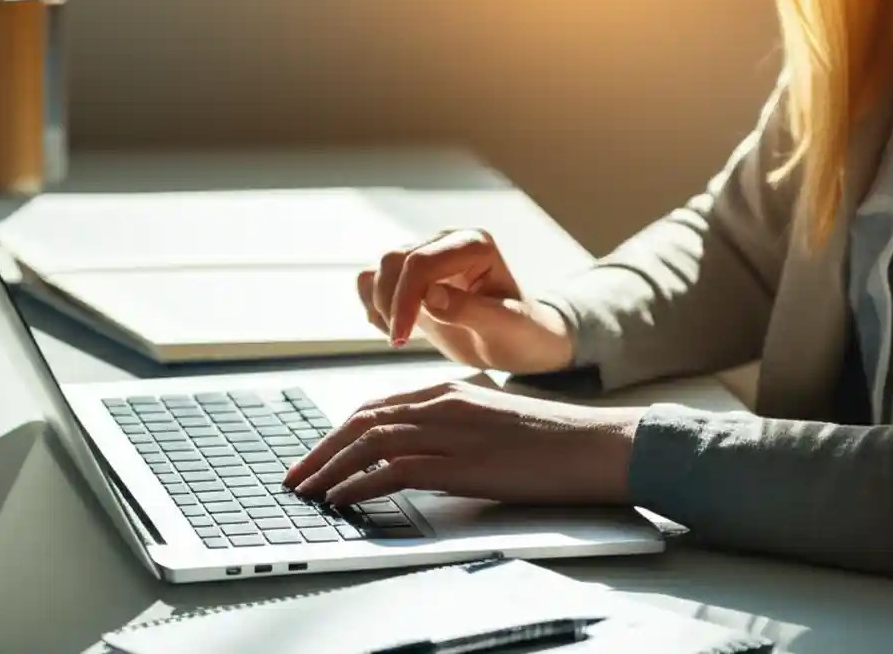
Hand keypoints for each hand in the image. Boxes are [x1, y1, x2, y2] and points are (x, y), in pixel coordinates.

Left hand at [283, 380, 642, 505]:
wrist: (596, 444)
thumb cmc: (553, 441)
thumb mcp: (492, 423)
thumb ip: (453, 430)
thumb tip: (419, 458)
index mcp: (449, 391)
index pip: (377, 407)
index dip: (339, 433)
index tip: (318, 455)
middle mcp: (443, 404)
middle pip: (362, 422)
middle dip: (322, 450)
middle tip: (296, 475)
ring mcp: (451, 431)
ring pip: (369, 443)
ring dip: (330, 469)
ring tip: (307, 492)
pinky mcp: (462, 462)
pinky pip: (393, 470)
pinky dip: (360, 485)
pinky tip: (342, 500)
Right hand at [357, 228, 574, 373]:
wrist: (517, 342)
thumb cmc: (520, 333)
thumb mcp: (505, 327)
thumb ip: (469, 310)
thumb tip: (429, 296)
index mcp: (474, 245)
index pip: (421, 263)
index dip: (405, 300)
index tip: (402, 339)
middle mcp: (446, 242)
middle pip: (393, 260)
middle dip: (389, 304)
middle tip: (401, 342)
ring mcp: (426, 255)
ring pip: (378, 269)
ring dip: (380, 305)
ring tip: (403, 336)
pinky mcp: (410, 275)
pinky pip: (373, 282)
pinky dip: (375, 306)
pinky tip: (397, 328)